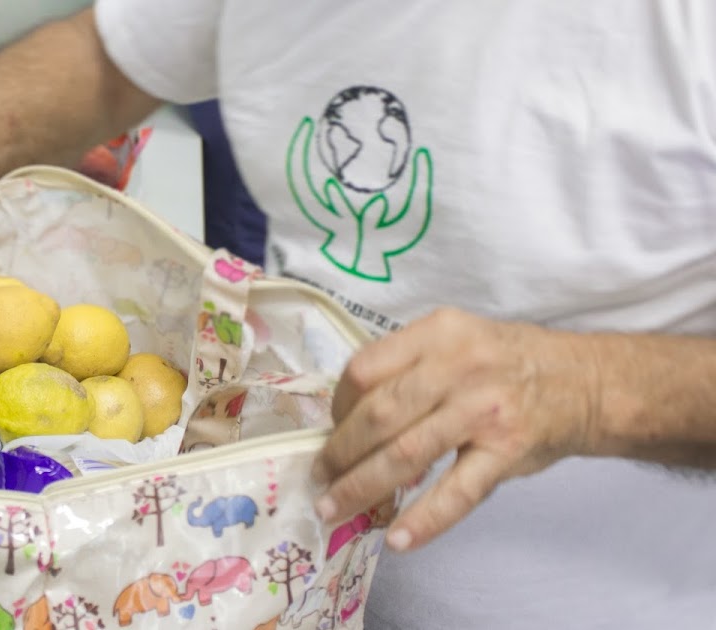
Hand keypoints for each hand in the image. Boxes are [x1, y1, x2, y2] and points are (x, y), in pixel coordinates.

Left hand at [313, 307, 598, 551]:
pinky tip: (396, 538)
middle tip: (320, 478)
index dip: (338, 406)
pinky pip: (456, 492)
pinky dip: (423, 519)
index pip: (364, 368)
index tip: (331, 430)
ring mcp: (483, 410)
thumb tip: (346, 420)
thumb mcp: (454, 340)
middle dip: (339, 454)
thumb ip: (406, 367)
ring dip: (362, 487)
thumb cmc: (505, 362)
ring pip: (406, 455)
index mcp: (437, 333)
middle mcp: (458, 367)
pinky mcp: (506, 451)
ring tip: (335, 509)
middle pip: (378, 415)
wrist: (586, 381)